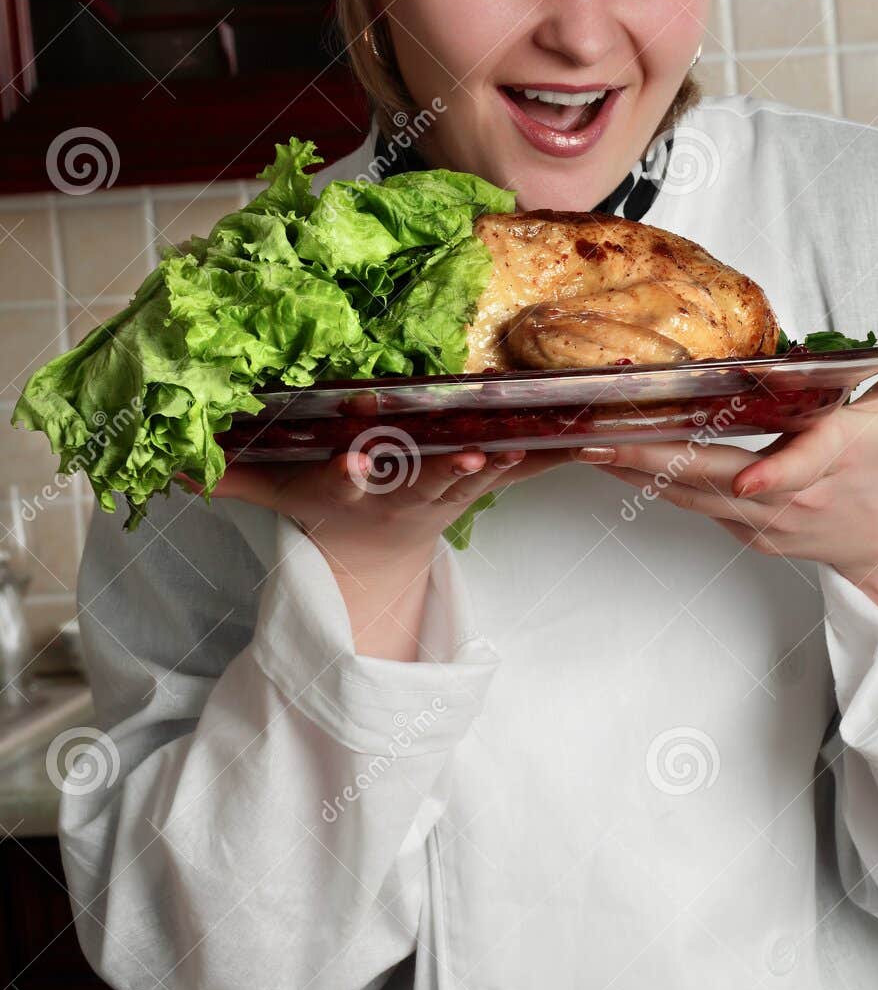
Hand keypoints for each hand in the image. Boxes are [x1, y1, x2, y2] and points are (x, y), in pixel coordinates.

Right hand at [189, 440, 577, 574]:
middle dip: (446, 470)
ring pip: (488, 474)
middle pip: (427, 480)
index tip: (359, 461)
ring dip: (521, 459)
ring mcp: (453, 491)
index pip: (351, 480)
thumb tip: (164, 463)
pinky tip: (601, 433)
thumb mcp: (276, 494)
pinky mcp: (489, 486)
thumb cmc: (329, 504)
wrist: (379, 555)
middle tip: (470, 459)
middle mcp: (407, 491)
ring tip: (554, 441)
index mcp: (356, 489)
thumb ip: (227, 478)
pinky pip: (532, 469)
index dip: (354, 473)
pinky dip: (566, 453)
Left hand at [580, 325, 877, 658]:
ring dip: (637, 471)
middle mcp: (791, 499)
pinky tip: (610, 458)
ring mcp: (763, 522)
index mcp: (833, 462)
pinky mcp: (743, 533)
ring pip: (692, 496)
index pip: (805, 467)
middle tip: (601, 437)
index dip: (778, 470)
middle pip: (718, 482)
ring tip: (584, 443)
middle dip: (657, 461)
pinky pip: (689, 505)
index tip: (752, 475)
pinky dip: (650, 483)